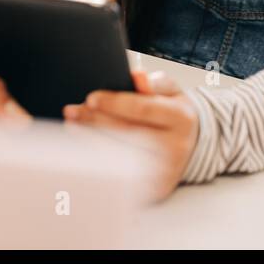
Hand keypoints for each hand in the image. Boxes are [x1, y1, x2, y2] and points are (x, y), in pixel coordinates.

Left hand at [63, 69, 198, 201]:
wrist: (191, 145)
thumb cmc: (172, 113)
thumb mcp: (169, 92)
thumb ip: (152, 82)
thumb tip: (136, 76)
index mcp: (181, 118)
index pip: (143, 109)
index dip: (115, 104)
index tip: (90, 98)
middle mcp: (176, 147)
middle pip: (128, 133)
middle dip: (96, 121)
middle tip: (72, 111)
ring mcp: (165, 171)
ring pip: (122, 156)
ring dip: (92, 141)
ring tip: (72, 127)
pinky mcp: (154, 188)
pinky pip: (121, 175)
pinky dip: (100, 161)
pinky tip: (84, 149)